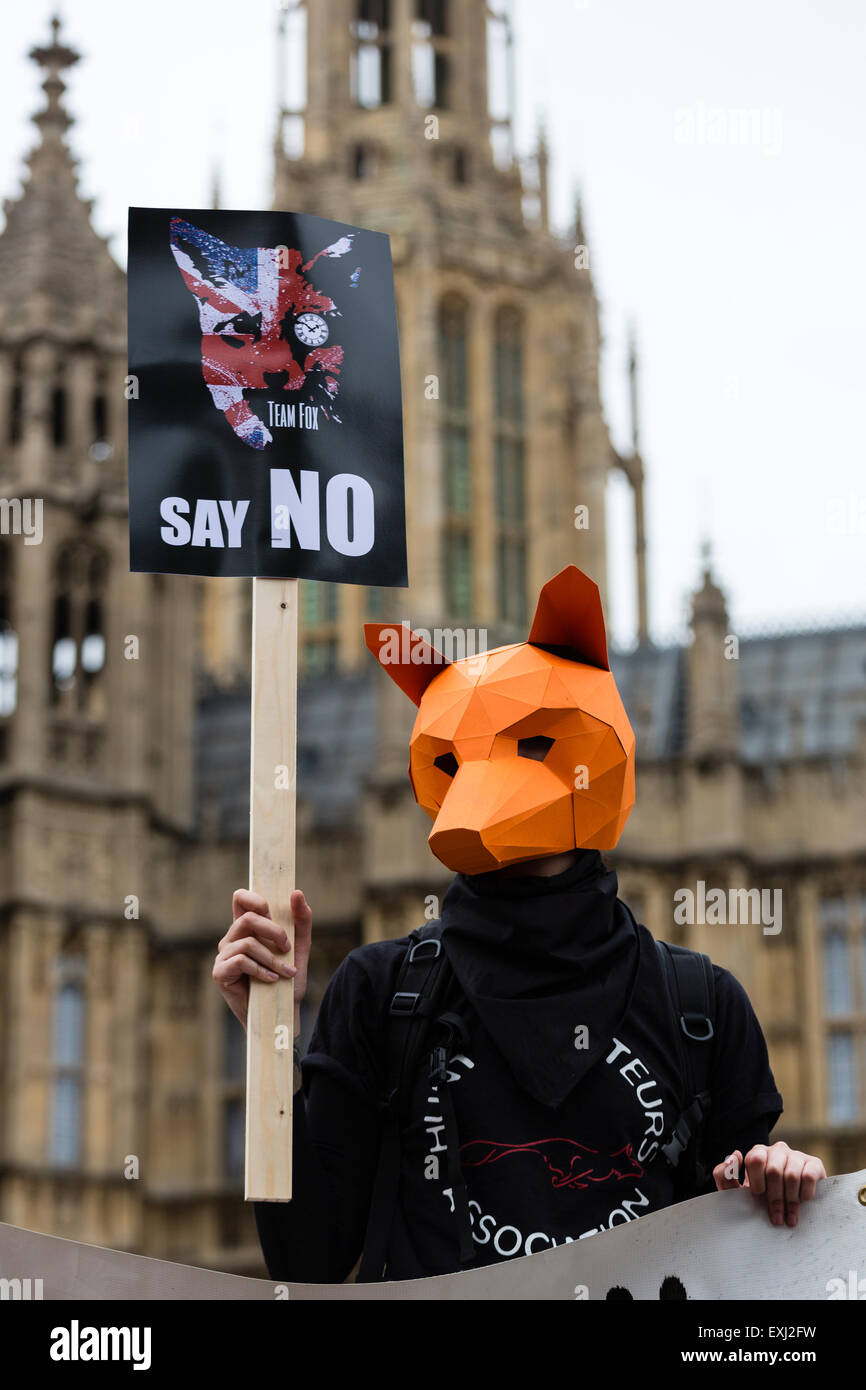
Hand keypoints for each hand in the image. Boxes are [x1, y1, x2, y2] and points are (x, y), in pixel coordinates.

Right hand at [213, 888, 312, 1028]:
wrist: (282, 1012)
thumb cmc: (287, 979)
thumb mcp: (300, 946)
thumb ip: (301, 920)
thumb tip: (296, 892)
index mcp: (247, 928)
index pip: (240, 898)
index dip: (254, 898)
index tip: (272, 911)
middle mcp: (232, 938)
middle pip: (247, 918)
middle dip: (273, 931)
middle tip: (287, 947)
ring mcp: (223, 955)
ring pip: (248, 942)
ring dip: (272, 958)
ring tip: (285, 972)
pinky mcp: (220, 973)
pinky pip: (240, 961)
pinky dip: (261, 970)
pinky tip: (271, 979)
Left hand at [713, 1141, 825, 1226]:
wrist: (790, 1212)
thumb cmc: (760, 1202)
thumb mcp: (737, 1193)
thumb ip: (725, 1175)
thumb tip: (734, 1155)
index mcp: (758, 1153)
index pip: (755, 1159)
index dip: (757, 1181)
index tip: (758, 1197)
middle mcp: (777, 1150)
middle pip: (774, 1170)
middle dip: (775, 1198)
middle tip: (776, 1217)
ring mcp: (796, 1156)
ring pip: (791, 1175)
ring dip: (790, 1201)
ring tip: (789, 1217)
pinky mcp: (814, 1164)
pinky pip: (808, 1175)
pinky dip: (805, 1193)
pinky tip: (803, 1202)